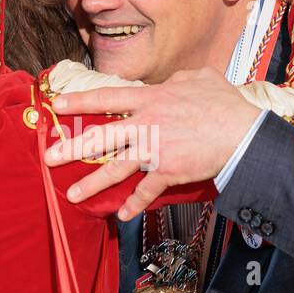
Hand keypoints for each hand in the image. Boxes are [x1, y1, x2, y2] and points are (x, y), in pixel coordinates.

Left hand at [44, 67, 261, 220]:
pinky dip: (135, 204)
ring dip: (92, 183)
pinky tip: (123, 215)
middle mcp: (146, 124)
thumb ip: (179, 78)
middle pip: (101, 137)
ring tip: (72, 195)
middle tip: (50, 157)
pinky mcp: (168, 171)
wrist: (243, 134)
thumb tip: (171, 81)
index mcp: (151, 98)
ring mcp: (155, 149)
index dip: (80, 101)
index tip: (57, 105)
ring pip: (115, 168)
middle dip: (72, 148)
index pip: (107, 98)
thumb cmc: (225, 103)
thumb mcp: (200, 77)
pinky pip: (146, 190)